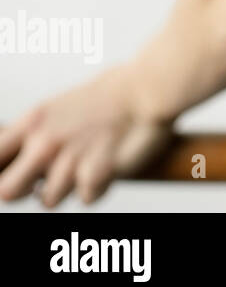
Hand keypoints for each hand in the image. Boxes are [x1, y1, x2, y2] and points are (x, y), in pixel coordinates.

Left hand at [0, 64, 172, 207]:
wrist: (150, 86)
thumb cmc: (113, 93)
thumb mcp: (58, 106)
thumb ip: (35, 132)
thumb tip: (20, 157)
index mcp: (32, 122)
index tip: (11, 172)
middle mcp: (45, 142)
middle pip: (7, 191)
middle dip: (26, 190)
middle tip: (46, 179)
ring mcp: (70, 159)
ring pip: (49, 200)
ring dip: (70, 187)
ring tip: (89, 164)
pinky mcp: (97, 172)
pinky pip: (85, 198)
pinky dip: (97, 188)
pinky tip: (107, 167)